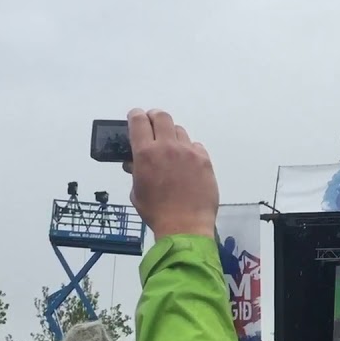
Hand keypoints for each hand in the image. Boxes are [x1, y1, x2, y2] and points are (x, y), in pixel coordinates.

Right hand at [125, 108, 217, 239]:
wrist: (185, 225)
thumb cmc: (157, 212)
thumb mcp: (137, 191)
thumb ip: (136, 171)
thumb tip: (134, 163)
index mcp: (146, 154)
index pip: (138, 121)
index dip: (135, 115)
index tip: (135, 116)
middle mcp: (167, 147)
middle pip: (162, 117)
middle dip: (154, 117)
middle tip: (153, 123)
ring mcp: (188, 152)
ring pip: (179, 130)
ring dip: (172, 135)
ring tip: (170, 147)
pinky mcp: (204, 160)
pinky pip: (195, 146)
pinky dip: (188, 149)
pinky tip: (186, 162)